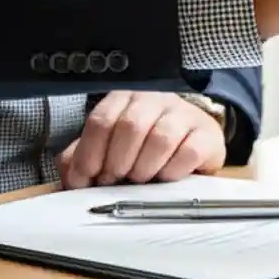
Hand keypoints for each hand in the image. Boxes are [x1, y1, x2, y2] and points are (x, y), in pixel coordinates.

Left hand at [58, 91, 225, 188]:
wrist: (191, 143)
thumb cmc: (144, 148)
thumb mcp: (109, 149)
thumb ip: (82, 159)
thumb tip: (72, 178)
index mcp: (124, 99)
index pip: (101, 121)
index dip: (90, 153)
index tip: (87, 178)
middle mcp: (154, 100)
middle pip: (130, 127)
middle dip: (117, 161)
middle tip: (115, 180)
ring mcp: (183, 114)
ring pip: (160, 139)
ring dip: (144, 168)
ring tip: (140, 179)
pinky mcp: (206, 134)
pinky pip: (188, 153)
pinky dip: (172, 171)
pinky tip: (165, 176)